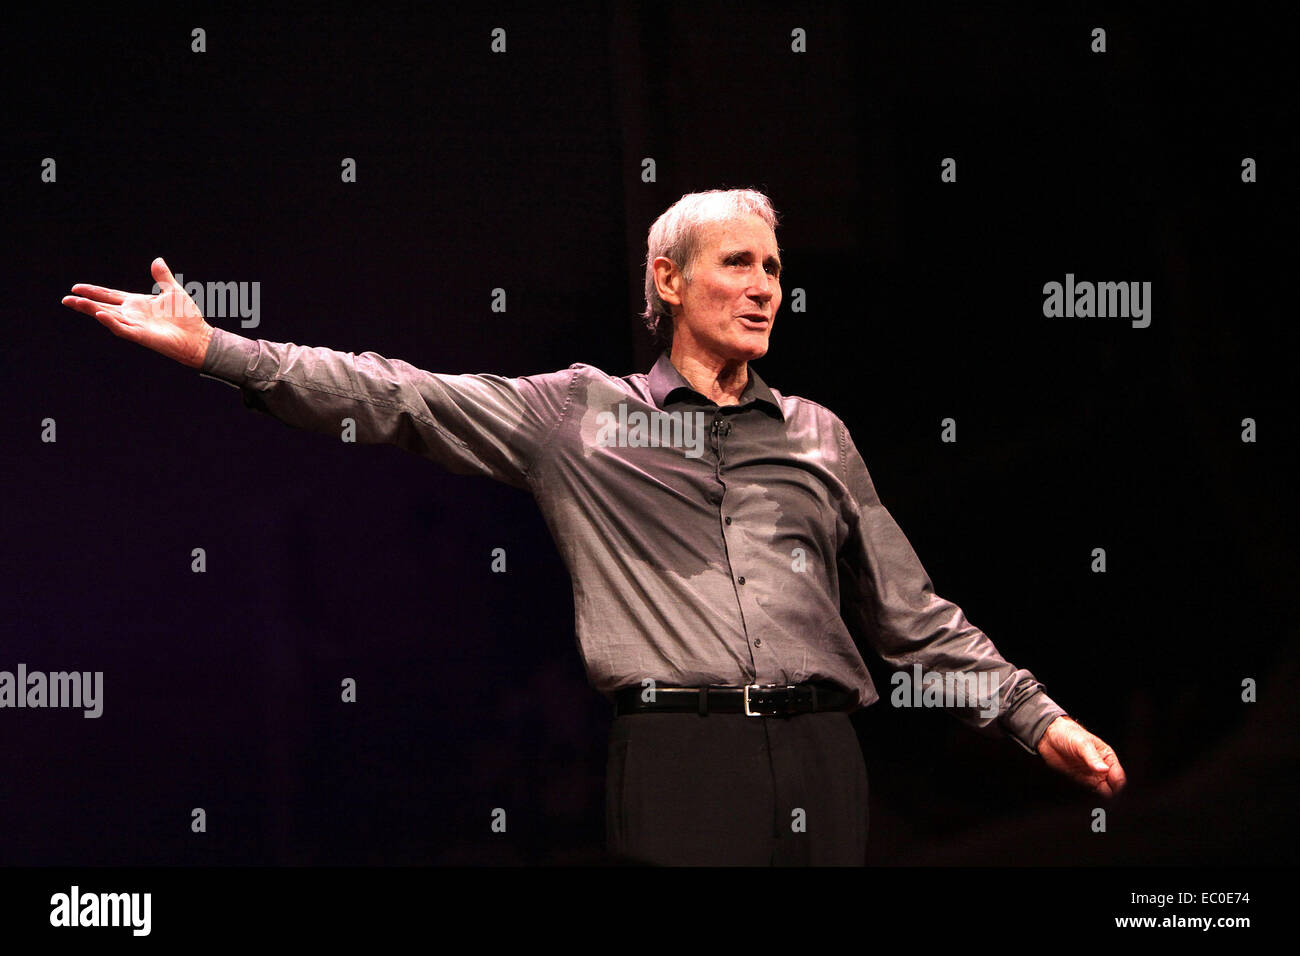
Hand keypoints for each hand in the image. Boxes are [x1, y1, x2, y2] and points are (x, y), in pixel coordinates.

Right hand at [62, 258, 212, 367]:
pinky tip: (100, 315)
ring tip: (75, 303)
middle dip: (84, 303)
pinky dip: (111, 322)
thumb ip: (162, 277)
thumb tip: (157, 260)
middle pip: (103, 307)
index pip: (110, 296)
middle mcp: (132, 314)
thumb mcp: (173, 292)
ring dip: (91, 310)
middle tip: (66, 299)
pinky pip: (122, 328)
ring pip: (108, 317)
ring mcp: (135, 325)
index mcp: (137, 303)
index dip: (94, 292)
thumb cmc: (187, 317)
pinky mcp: (141, 335)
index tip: (76, 288)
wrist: (198, 336)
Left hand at [1037, 716, 1126, 797]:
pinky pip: (1090, 792)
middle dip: (1113, 795)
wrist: (1049, 736)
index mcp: (1107, 757)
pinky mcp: (1080, 780)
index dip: (1119, 786)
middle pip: (1113, 786)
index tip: (1115, 794)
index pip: (1118, 776)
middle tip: (1107, 803)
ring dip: (1102, 799)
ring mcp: (1091, 775)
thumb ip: (1092, 757)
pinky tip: (1090, 802)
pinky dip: (1091, 797)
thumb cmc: (1068, 734)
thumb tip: (1104, 769)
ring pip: (1103, 791)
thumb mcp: (1082, 743)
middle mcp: (1101, 768)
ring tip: (1099, 805)